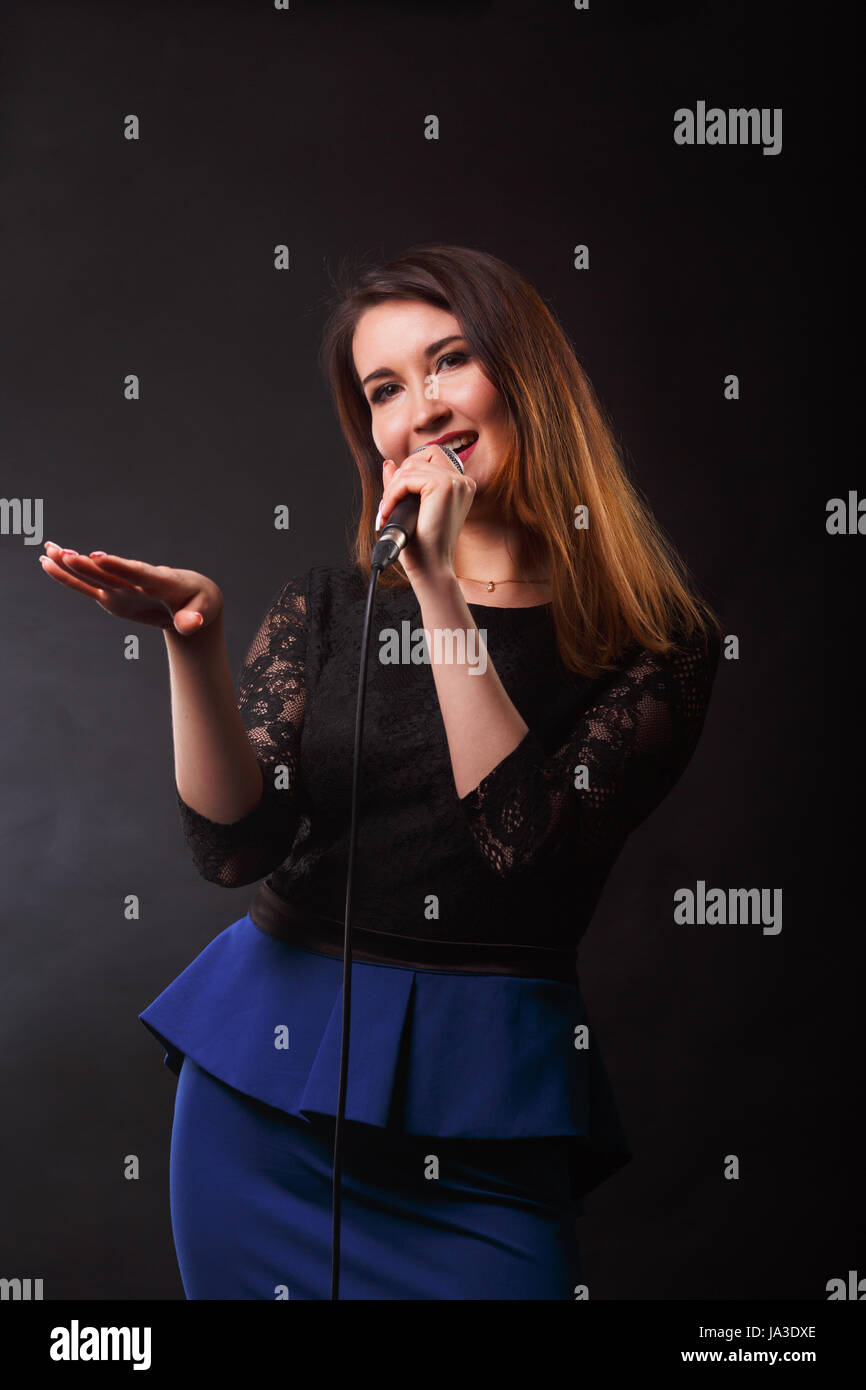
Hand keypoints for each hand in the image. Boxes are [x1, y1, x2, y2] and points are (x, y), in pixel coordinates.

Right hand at [38, 543, 223, 633]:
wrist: (190, 597)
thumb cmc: (197, 603)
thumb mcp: (201, 612)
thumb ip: (193, 619)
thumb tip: (190, 626)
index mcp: (160, 582)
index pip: (138, 573)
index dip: (119, 566)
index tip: (99, 557)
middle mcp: (136, 580)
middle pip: (110, 573)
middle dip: (88, 565)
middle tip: (65, 553)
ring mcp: (122, 587)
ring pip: (94, 576)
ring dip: (72, 564)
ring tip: (48, 550)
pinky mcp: (112, 595)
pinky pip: (87, 586)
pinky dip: (68, 577)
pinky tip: (47, 562)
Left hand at [376, 446, 475, 588]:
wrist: (430, 567)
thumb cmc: (422, 545)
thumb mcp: (409, 508)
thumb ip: (401, 484)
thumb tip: (389, 463)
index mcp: (460, 485)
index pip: (429, 457)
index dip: (408, 474)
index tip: (396, 499)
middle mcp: (463, 481)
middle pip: (419, 457)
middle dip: (399, 480)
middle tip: (389, 506)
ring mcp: (456, 482)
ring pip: (409, 468)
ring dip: (391, 491)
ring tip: (387, 512)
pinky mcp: (444, 486)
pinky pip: (406, 478)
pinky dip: (391, 494)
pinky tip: (389, 512)